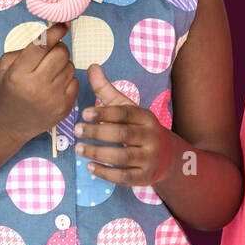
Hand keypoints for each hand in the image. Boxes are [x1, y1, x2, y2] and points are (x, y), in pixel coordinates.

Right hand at [0, 23, 79, 145]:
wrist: (7, 124)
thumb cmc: (8, 89)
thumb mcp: (6, 65)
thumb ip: (27, 48)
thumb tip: (53, 35)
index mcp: (19, 73)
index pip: (43, 45)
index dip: (55, 32)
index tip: (64, 24)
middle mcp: (37, 87)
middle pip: (61, 53)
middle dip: (58, 48)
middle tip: (51, 53)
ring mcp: (53, 99)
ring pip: (71, 66)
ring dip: (63, 64)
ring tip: (49, 72)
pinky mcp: (64, 108)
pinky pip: (75, 81)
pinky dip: (67, 79)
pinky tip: (55, 85)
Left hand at [74, 64, 177, 185]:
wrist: (167, 156)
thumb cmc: (139, 128)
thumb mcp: (127, 108)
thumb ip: (107, 90)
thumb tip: (92, 67)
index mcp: (146, 117)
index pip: (125, 113)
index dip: (104, 113)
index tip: (84, 113)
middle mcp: (150, 137)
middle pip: (122, 135)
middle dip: (97, 133)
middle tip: (77, 130)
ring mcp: (149, 158)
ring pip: (122, 157)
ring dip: (98, 153)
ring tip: (78, 148)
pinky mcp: (145, 177)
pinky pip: (124, 177)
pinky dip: (106, 173)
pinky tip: (90, 167)